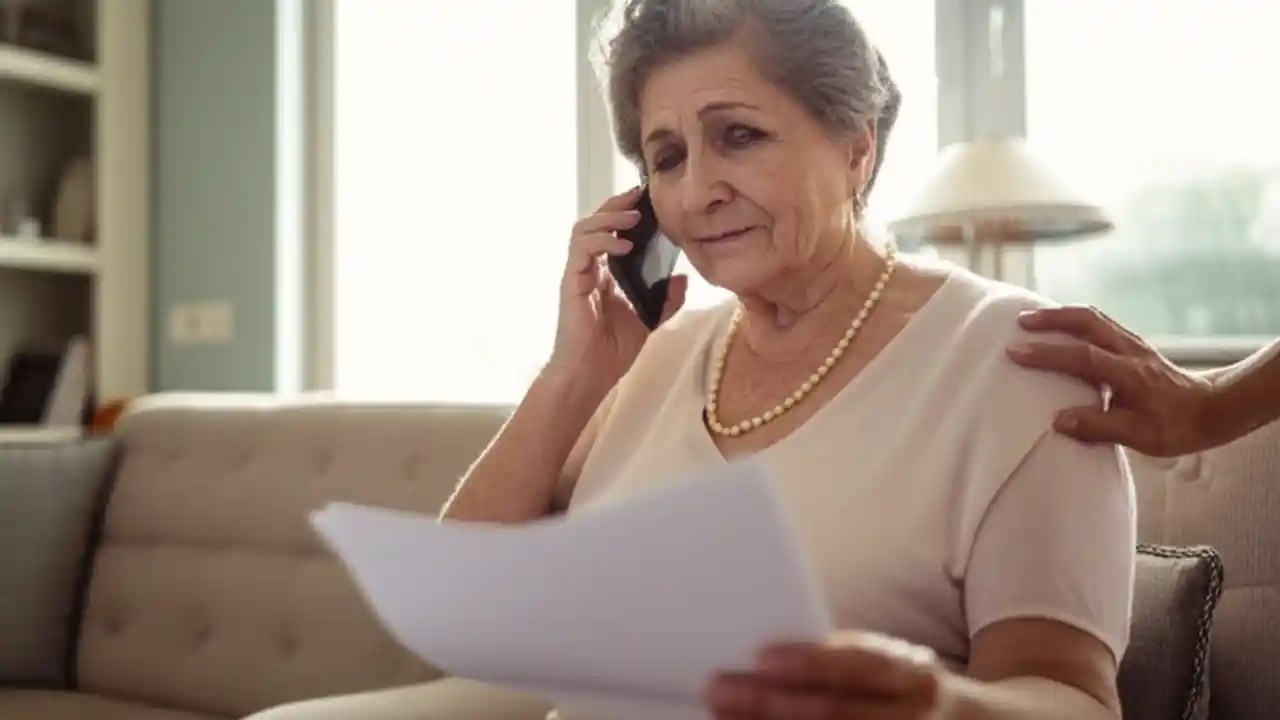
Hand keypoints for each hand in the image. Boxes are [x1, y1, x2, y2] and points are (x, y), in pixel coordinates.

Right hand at [547, 186, 687, 390]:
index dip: (626, 212)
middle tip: (639, 195)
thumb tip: (684, 277)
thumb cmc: (614, 350)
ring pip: (583, 228)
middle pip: (596, 222)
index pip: (612, 231)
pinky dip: (602, 240)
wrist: (592, 374)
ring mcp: (579, 273)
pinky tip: (624, 244)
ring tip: (632, 217)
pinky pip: (581, 249)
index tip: (648, 200)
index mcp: (607, 272)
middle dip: (616, 204)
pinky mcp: (571, 281)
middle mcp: (590, 267)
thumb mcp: (650, 319)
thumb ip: (667, 299)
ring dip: (607, 217)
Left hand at [706, 631, 947, 718]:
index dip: (812, 662)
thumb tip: (768, 653)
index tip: (760, 656)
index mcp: (914, 674)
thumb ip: (843, 658)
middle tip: (718, 687)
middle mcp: (912, 716)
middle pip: (836, 712)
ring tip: (723, 714)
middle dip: (770, 702)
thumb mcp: (891, 660)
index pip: (860, 665)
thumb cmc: (905, 683)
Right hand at [1008, 305, 1217, 456]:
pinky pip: (1100, 322)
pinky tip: (1062, 325)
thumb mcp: (1140, 436)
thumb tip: (1058, 421)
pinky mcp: (1133, 344)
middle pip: (1087, 321)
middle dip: (1050, 318)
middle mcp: (1129, 351)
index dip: (1048, 354)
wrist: (1212, 409)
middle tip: (1020, 321)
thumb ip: (1099, 427)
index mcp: (1129, 374)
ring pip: (1093, 317)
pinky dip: (1076, 318)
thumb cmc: (1176, 426)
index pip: (1083, 358)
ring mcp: (1132, 343)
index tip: (1015, 352)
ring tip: (1033, 318)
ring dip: (1061, 314)